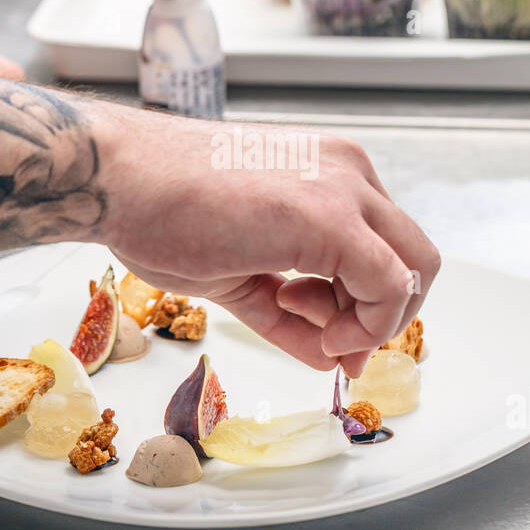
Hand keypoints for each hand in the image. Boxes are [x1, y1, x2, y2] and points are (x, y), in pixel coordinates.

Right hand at [97, 109, 439, 376]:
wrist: (114, 176)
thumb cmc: (158, 210)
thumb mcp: (237, 272)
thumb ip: (289, 314)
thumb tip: (332, 358)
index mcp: (328, 171)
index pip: (385, 245)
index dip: (366, 305)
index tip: (324, 334)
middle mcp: (347, 171)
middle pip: (415, 258)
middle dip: (382, 316)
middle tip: (331, 342)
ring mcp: (344, 189)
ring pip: (412, 272)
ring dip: (367, 323)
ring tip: (291, 313)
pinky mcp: (332, 218)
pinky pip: (390, 288)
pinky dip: (365, 327)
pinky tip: (311, 328)